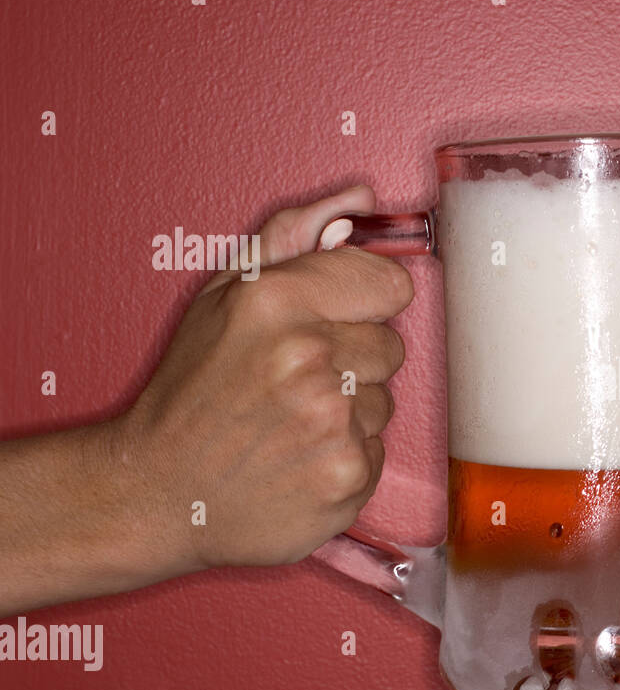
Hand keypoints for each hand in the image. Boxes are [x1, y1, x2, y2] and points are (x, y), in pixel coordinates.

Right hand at [111, 186, 413, 569]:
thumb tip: (360, 201)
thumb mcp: (224, 294)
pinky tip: (300, 455)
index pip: (391, 283)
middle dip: (352, 358)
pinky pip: (379, 447)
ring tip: (291, 420)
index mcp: (276, 301)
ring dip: (349, 409)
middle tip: (293, 379)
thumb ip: (294, 236)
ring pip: (385, 398)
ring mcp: (331, 421)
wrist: (158, 488)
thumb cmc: (192, 389)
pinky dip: (347, 453)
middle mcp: (307, 358)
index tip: (335, 319)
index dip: (365, 301)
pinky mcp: (347, 475)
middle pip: (391, 344)